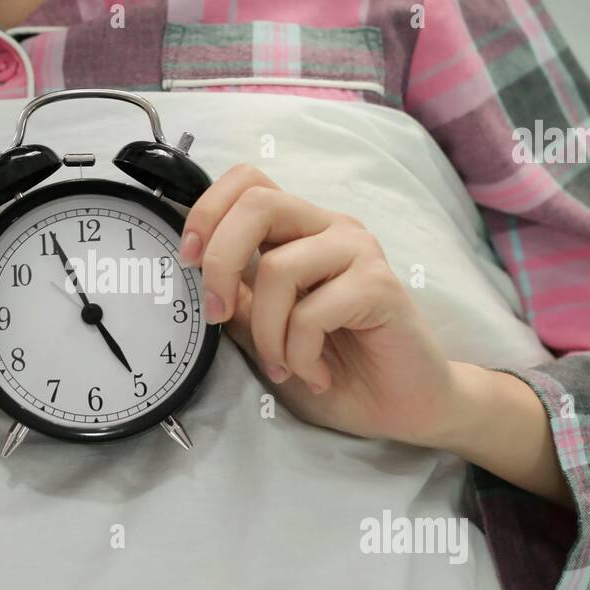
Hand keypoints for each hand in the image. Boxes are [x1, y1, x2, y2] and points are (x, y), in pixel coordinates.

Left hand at [180, 165, 568, 504]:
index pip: (247, 182)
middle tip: (219, 315)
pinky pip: (312, 311)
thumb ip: (238, 298)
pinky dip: (300, 353)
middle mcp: (329, 228)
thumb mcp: (266, 333)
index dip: (207, 212)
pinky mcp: (379, 285)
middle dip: (221, 261)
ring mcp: (358, 252)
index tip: (187, 262)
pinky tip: (317, 374)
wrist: (402, 407)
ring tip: (283, 366)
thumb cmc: (336, 368)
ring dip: (267, 333)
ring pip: (278, 267)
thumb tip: (193, 272)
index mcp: (300, 230)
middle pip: (257, 203)